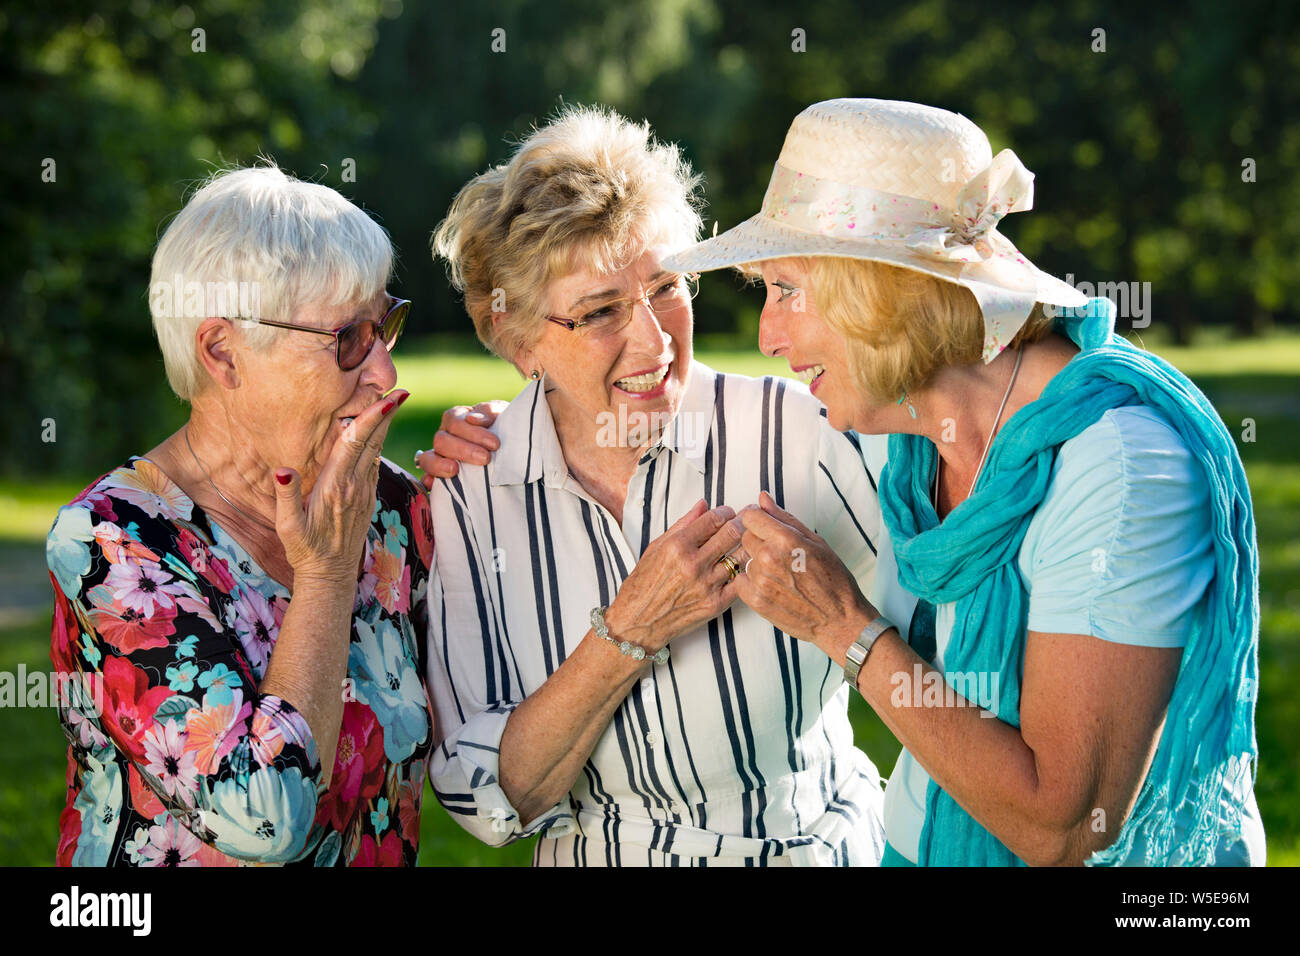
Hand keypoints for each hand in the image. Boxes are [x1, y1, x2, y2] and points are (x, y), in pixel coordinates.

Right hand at [273, 390, 407, 583]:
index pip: (355, 444)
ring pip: (377, 452)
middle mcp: (355, 486)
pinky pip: (374, 465)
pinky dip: (378, 445)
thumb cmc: (305, 551)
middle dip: (386, 415)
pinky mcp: (367, 499)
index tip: (388, 398)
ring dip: (385, 427)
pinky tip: (379, 433)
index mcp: (336, 487)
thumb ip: (285, 496)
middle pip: (372, 442)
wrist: (330, 576)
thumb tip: (281, 468)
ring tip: (393, 401)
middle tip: (400, 389)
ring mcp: (364, 492)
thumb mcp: (287, 526)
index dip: (371, 419)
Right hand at [414, 400, 507, 487]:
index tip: (495, 444)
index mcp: (455, 419)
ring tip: (454, 470)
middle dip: (463, 450)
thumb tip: (472, 418)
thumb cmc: (503, 428)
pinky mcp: (439, 476)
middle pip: (441, 441)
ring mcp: (439, 457)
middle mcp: (444, 436)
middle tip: (485, 459)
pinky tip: (432, 483)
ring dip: (439, 465)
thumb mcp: (500, 414)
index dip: (473, 433)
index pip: (455, 422)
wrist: (510, 450)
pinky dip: (428, 481)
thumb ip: (489, 412)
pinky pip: (426, 479)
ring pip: (427, 458)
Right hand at [604, 499, 746, 651]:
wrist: (639, 620)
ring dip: (749, 545)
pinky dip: (745, 571)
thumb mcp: (657, 546)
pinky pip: (740, 582)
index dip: (727, 511)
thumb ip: (683, 524)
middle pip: (732, 533)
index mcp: (677, 546)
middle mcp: (693, 564)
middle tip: (750, 518)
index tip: (730, 512)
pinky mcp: (715, 604)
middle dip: (744, 521)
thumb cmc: (644, 582)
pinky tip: (744, 565)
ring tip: (752, 539)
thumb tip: (704, 504)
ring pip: (741, 556)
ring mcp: (706, 585)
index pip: (714, 519)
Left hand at [734, 491, 876, 659]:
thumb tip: (763, 498)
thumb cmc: (833, 580)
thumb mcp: (814, 541)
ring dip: (757, 563)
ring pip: (744, 559)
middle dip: (758, 541)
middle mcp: (769, 558)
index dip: (758, 520)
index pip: (750, 516)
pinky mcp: (756, 600)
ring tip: (780, 573)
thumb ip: (784, 518)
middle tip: (779, 553)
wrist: (839, 619)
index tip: (765, 526)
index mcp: (785, 539)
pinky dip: (752, 583)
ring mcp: (760, 580)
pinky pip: (741, 581)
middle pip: (745, 537)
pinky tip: (772, 586)